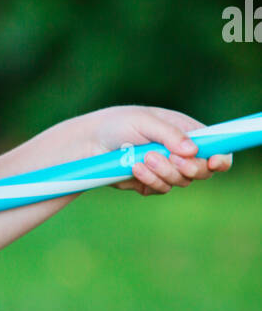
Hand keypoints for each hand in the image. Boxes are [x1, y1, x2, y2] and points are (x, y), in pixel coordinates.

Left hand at [87, 105, 232, 196]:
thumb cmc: (119, 123)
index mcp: (187, 132)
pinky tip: (134, 168)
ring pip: (180, 182)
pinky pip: (160, 189)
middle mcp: (181, 153)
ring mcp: (167, 170)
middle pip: (202, 170)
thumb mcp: (145, 121)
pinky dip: (148, 180)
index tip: (213, 162)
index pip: (216, 147)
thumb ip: (170, 135)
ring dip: (163, 171)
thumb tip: (193, 150)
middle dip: (188, 167)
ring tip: (143, 158)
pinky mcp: (151, 184)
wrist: (91, 143)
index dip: (220, 158)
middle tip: (172, 159)